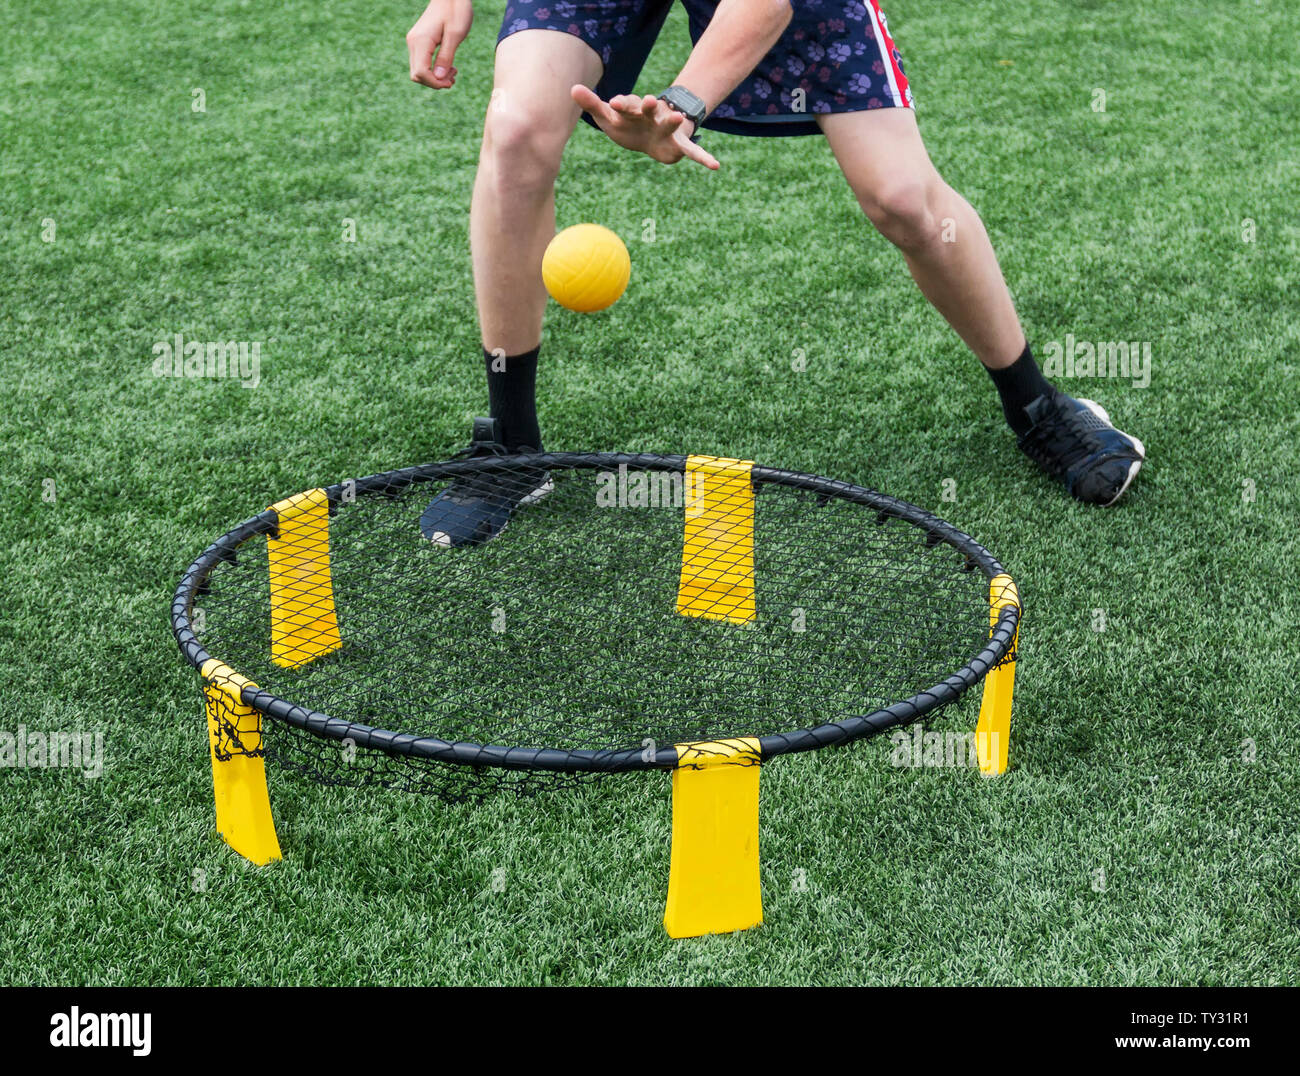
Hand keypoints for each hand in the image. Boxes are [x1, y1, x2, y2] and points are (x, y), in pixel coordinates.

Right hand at [406, 0, 472, 89]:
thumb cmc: (456, 11)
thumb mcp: (455, 35)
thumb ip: (446, 57)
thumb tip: (438, 78)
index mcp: (421, 41)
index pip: (421, 73)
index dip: (435, 83)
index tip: (450, 82)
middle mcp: (413, 42)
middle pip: (417, 75)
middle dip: (435, 82)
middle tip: (453, 77)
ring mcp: (414, 42)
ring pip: (418, 71)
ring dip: (435, 77)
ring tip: (453, 72)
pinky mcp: (419, 42)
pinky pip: (422, 63)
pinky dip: (434, 70)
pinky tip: (448, 67)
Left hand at [571, 88, 720, 169]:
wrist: (651, 137)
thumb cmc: (628, 124)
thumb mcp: (608, 117)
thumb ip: (592, 103)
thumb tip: (572, 87)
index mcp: (634, 109)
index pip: (626, 105)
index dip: (622, 105)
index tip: (614, 103)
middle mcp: (652, 115)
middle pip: (648, 109)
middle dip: (649, 105)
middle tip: (650, 100)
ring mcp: (666, 129)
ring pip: (670, 124)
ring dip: (675, 121)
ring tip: (681, 118)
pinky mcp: (678, 144)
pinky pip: (692, 151)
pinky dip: (704, 158)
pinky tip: (716, 165)